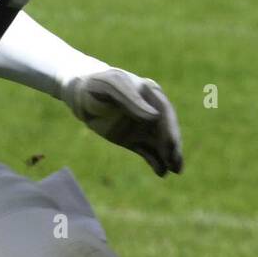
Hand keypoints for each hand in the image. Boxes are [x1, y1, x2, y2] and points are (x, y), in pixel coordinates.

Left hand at [63, 69, 182, 175]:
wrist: (81, 94)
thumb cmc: (98, 84)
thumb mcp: (114, 86)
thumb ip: (132, 100)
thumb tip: (155, 117)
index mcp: (151, 93)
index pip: (165, 112)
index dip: (170, 128)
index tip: (171, 143)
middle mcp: (151, 111)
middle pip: (166, 129)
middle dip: (172, 145)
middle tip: (176, 161)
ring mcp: (143, 126)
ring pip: (160, 143)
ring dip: (169, 156)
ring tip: (175, 170)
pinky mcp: (133, 140)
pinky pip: (148, 152)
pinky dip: (156, 162)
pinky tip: (161, 172)